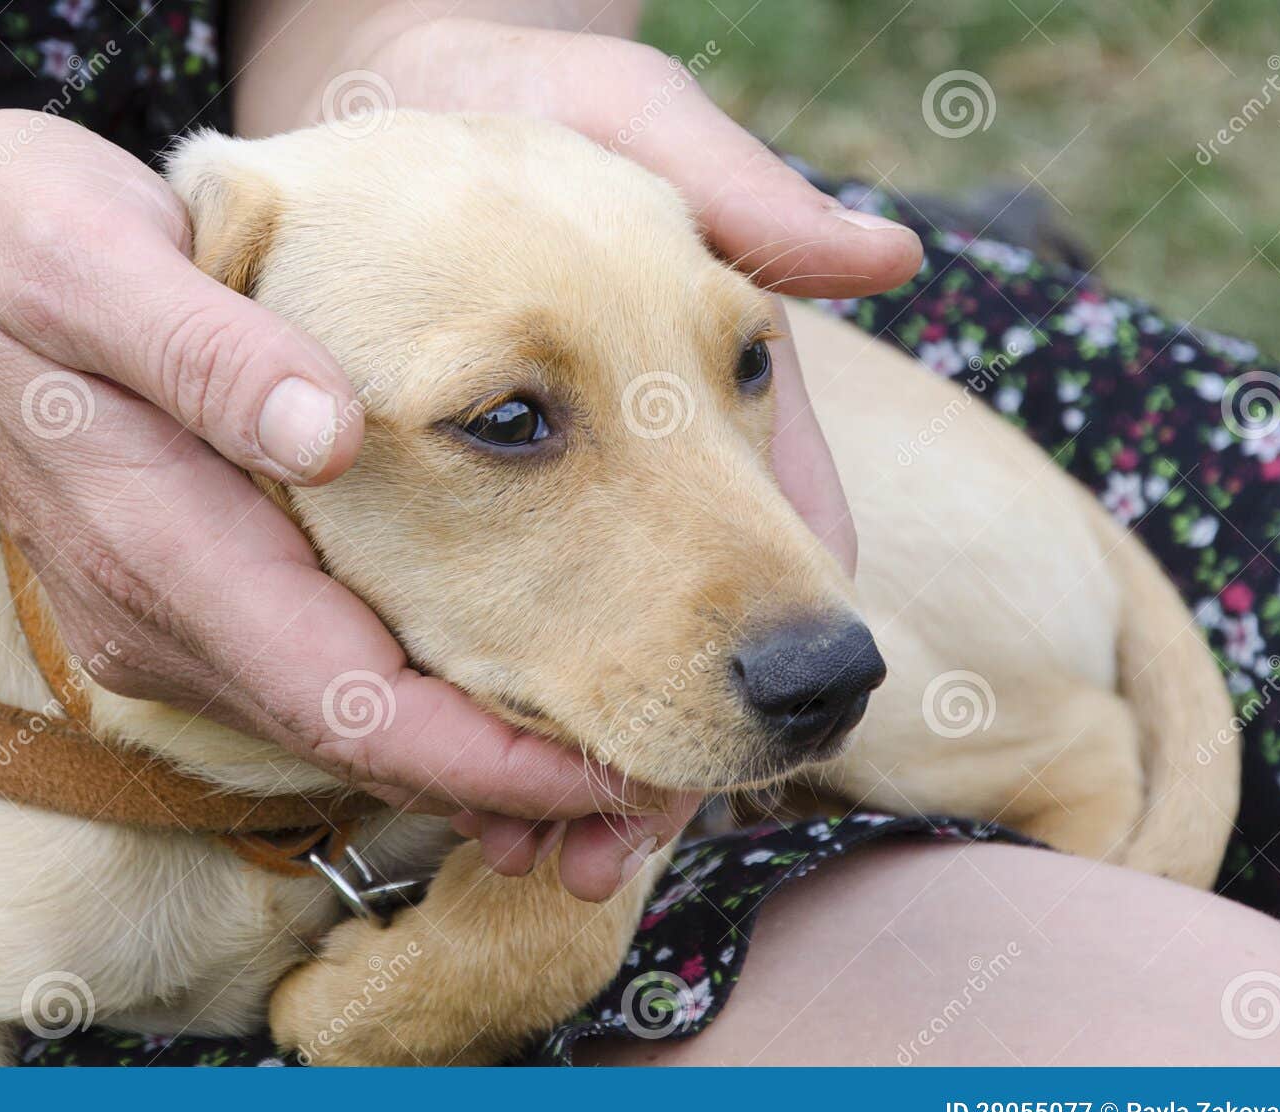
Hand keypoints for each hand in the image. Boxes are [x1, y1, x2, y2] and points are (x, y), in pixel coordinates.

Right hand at [0, 111, 669, 896]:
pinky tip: (505, 701)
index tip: (602, 769)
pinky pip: (324, 690)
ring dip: (475, 763)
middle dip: (505, 785)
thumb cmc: (10, 249)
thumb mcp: (93, 260)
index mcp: (161, 551)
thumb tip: (334, 432)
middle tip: (655, 796)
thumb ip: (206, 353)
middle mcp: (168, 622)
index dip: (477, 752)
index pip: (343, 696)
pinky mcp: (187, 608)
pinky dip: (420, 714)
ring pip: (348, 734)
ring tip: (614, 772)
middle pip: (361, 746)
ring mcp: (172, 627)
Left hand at [311, 14, 922, 879]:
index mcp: (698, 380)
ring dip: (558, 762)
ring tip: (530, 847)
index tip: (735, 728)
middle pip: (678, 636)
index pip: (774, 531)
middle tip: (606, 844)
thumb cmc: (525, 95)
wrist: (396, 107)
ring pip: (583, 655)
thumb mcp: (628, 116)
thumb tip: (882, 260)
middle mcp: (640, 458)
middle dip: (650, 750)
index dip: (765, 636)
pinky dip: (477, 706)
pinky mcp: (454, 506)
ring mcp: (552, 490)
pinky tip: (451, 770)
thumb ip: (735, 189)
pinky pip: (480, 625)